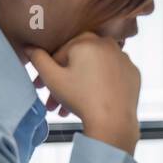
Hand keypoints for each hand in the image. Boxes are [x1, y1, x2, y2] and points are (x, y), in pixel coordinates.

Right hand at [25, 32, 140, 151]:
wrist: (114, 122)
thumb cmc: (81, 98)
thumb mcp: (52, 78)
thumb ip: (38, 60)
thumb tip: (29, 47)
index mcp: (87, 40)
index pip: (60, 53)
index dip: (47, 71)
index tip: (39, 87)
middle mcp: (108, 44)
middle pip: (78, 62)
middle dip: (63, 80)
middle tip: (52, 101)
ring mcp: (124, 58)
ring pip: (94, 69)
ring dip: (79, 85)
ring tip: (66, 109)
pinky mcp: (133, 73)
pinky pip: (111, 76)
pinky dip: (100, 85)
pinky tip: (91, 101)